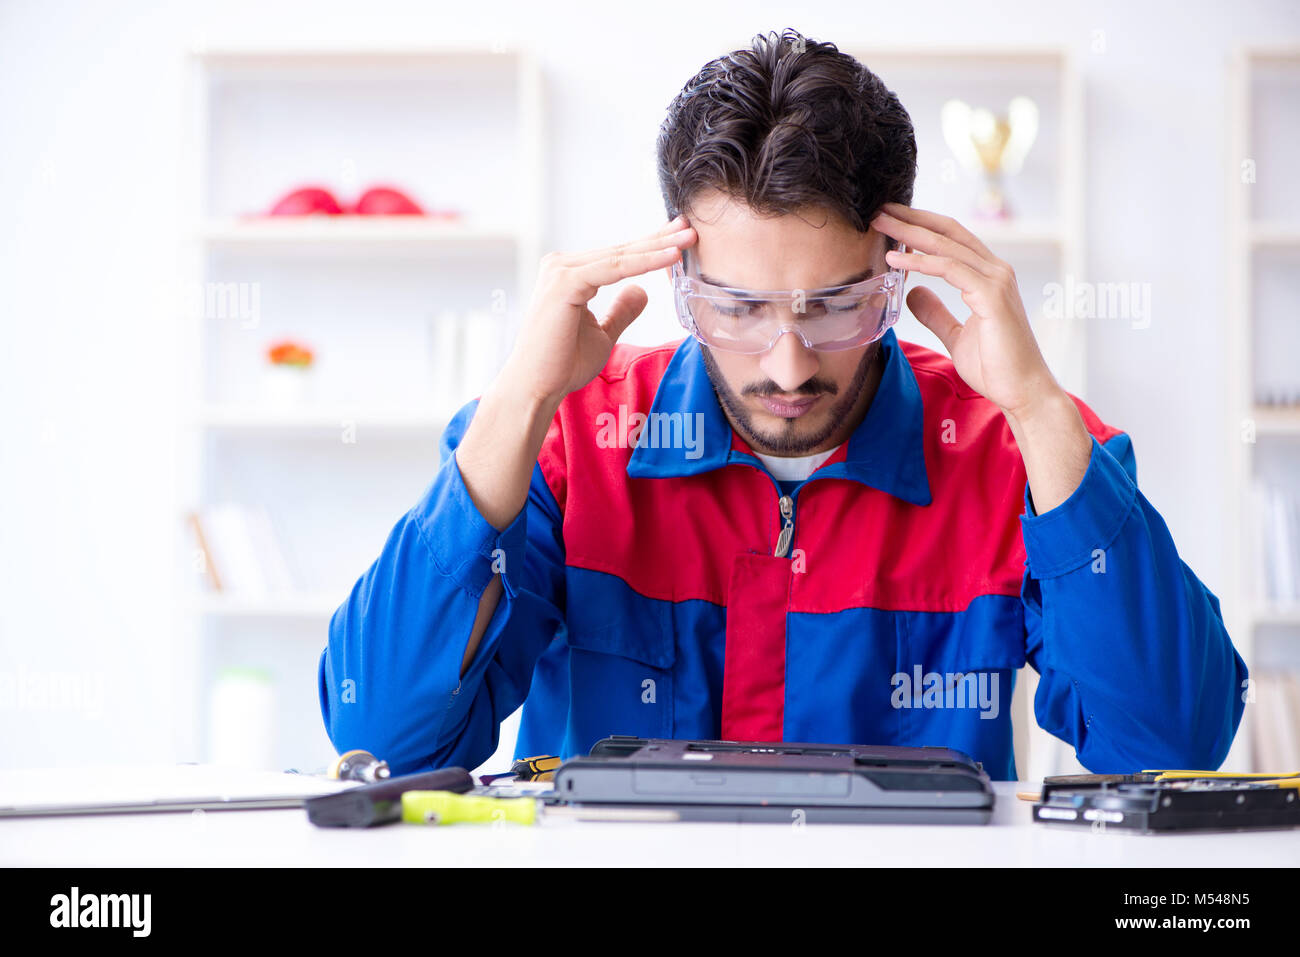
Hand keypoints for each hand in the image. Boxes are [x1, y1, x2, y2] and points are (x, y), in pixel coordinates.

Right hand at [500, 215, 696, 405]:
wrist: (535, 387)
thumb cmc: (562, 364)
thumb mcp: (603, 333)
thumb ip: (620, 311)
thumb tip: (641, 290)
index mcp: (570, 275)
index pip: (618, 256)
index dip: (651, 246)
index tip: (680, 237)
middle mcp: (561, 266)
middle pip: (621, 250)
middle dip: (659, 238)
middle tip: (691, 226)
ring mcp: (561, 271)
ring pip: (620, 256)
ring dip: (657, 246)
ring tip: (688, 237)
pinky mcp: (565, 282)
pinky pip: (614, 268)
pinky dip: (645, 262)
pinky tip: (670, 256)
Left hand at [871, 203, 1062, 419]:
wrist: (1022, 391)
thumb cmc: (995, 366)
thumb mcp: (955, 334)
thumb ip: (937, 312)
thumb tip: (914, 293)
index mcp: (988, 276)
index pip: (951, 239)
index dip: (921, 226)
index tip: (890, 220)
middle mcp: (995, 271)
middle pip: (948, 233)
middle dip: (911, 219)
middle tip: (879, 209)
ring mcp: (996, 280)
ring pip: (946, 246)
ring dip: (910, 233)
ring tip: (880, 224)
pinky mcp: (991, 295)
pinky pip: (950, 269)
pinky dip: (920, 261)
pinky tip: (894, 259)